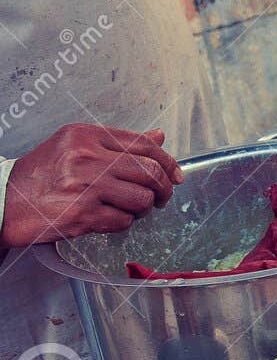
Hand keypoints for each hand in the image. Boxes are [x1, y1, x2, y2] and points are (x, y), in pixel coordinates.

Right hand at [0, 124, 183, 247]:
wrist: (5, 202)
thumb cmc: (40, 176)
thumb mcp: (74, 146)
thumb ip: (117, 143)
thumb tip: (158, 137)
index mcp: (85, 136)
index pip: (144, 145)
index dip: (168, 161)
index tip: (176, 174)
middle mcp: (86, 157)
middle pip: (151, 172)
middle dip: (164, 189)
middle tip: (161, 197)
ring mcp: (86, 186)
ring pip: (142, 199)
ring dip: (143, 208)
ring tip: (131, 208)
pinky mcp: (84, 213)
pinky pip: (124, 221)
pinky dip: (123, 223)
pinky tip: (108, 218)